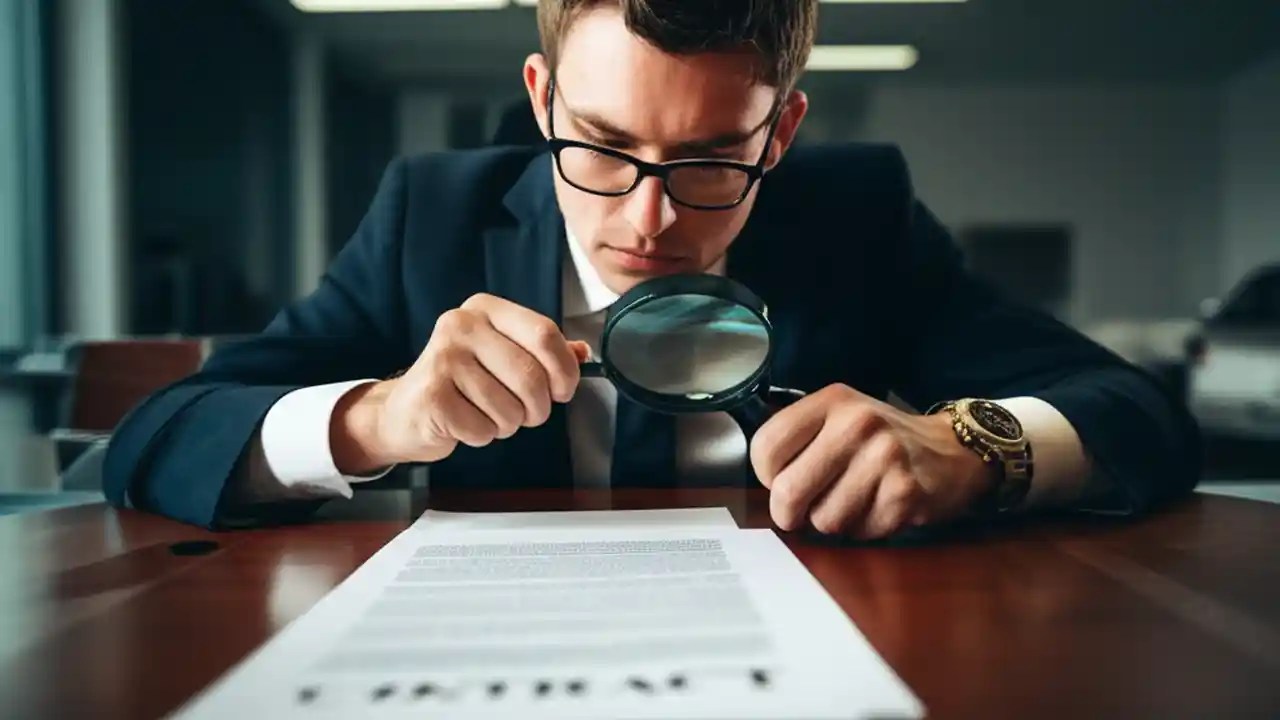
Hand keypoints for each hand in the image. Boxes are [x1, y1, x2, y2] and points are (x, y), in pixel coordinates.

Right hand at [332, 294, 590, 472]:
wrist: (404, 412)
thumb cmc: (461, 384)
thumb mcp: (502, 356)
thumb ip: (542, 351)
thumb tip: (583, 352)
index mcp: (485, 308)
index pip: (545, 334)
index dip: (565, 370)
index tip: (563, 390)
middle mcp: (461, 325)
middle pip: (531, 376)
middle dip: (538, 408)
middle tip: (527, 414)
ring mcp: (443, 359)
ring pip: (509, 408)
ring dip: (508, 424)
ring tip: (486, 414)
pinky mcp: (432, 396)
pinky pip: (484, 429)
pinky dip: (483, 435)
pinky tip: (464, 423)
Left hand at [750, 384, 997, 538]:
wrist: (954, 449)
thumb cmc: (882, 439)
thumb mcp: (841, 416)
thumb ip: (800, 439)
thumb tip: (765, 486)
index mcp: (832, 401)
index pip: (766, 447)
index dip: (766, 476)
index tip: (781, 480)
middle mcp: (857, 424)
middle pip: (788, 491)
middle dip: (789, 513)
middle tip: (801, 512)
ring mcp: (884, 458)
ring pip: (823, 519)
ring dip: (833, 521)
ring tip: (854, 500)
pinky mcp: (905, 493)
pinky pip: (859, 532)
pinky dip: (864, 529)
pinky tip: (879, 507)